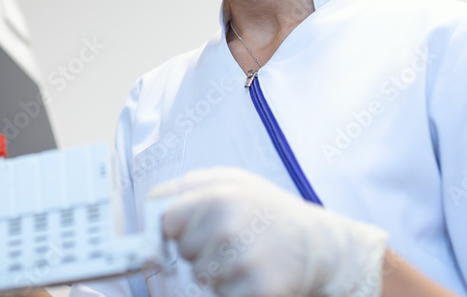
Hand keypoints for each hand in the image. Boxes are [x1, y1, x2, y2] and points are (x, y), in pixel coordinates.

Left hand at [150, 167, 387, 296]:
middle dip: (201, 249)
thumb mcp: (230, 182)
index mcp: (216, 195)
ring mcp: (243, 260)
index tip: (194, 227)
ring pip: (202, 276)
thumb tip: (149, 208)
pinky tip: (254, 275)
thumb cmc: (264, 210)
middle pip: (184, 251)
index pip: (166, 220)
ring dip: (218, 272)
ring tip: (244, 257)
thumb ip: (186, 188)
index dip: (179, 227)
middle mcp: (227, 226)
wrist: (316, 243)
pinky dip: (235, 291)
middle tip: (232, 240)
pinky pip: (223, 296)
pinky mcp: (257, 291)